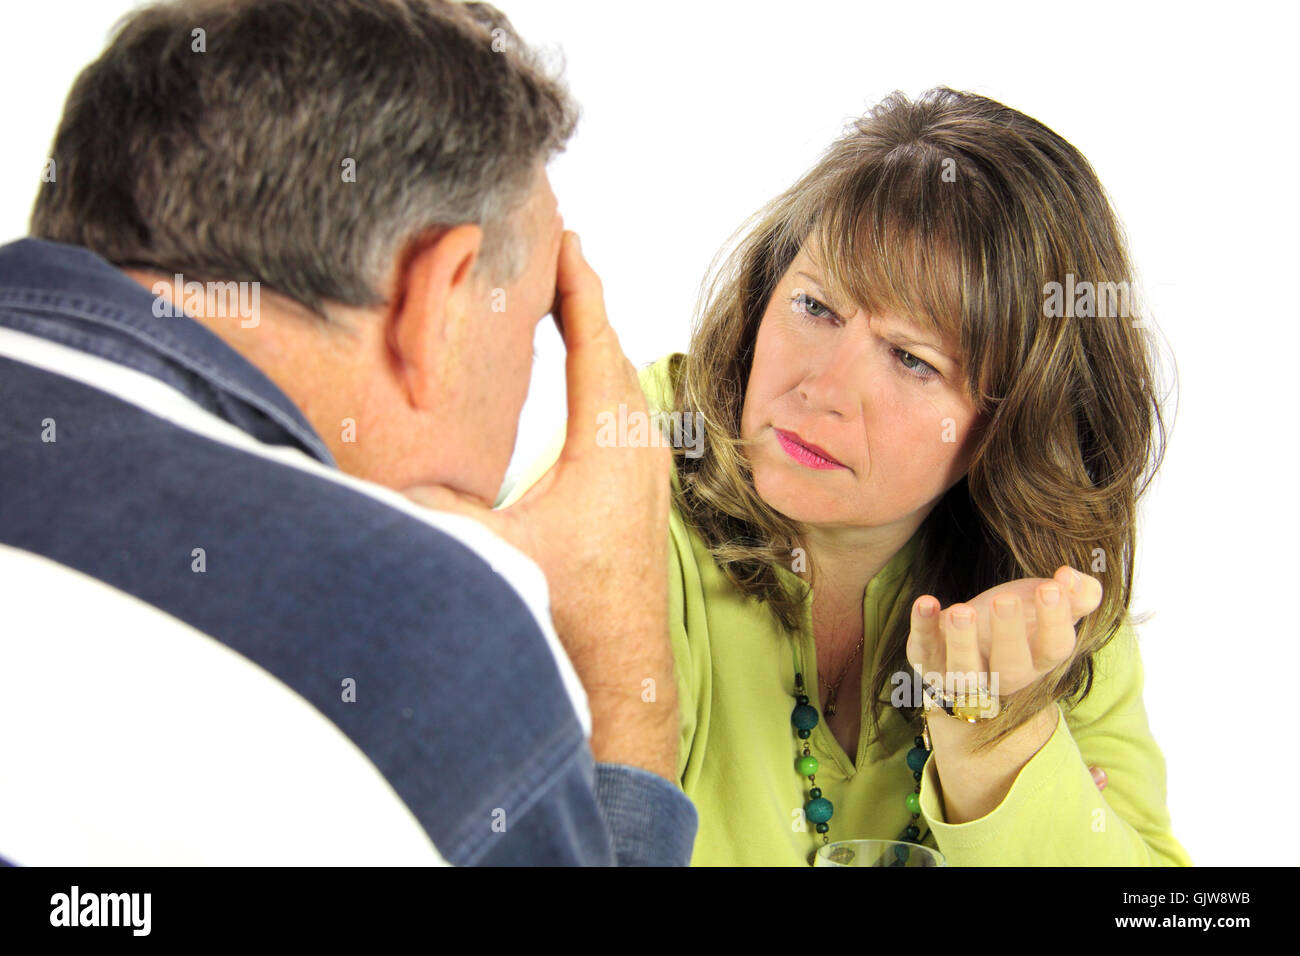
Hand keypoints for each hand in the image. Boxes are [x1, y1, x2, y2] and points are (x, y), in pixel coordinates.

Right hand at [403, 232, 676, 778]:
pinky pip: (620, 407)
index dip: (576, 284)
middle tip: (555, 248)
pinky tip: (580, 372)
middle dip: (581, 296)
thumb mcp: (493, 550)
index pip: (593, 341)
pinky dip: (598, 374)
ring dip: (591, 335)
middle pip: (610, 348)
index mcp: (609, 443)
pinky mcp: (641, 487)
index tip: (565, 233)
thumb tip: (374, 467)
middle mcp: (639, 444)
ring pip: (618, 379)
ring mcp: (646, 466)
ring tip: (562, 296)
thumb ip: (434, 505)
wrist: (623, 669)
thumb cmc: (570, 610)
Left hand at [905, 566, 1101, 711]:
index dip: (1054, 621)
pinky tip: (926, 602)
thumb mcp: (1051, 603)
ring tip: (962, 610)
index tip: (1050, 587)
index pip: (1054, 648)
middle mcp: (1004, 675)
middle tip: (1003, 599)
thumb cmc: (1021, 620)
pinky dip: (921, 628)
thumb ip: (1077, 592)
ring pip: (964, 672)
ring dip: (961, 641)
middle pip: (1009, 666)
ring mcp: (964, 673)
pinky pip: (923, 650)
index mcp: (1039, 659)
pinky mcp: (930, 661)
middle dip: (1007, 635)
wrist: (976, 642)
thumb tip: (1070, 577)